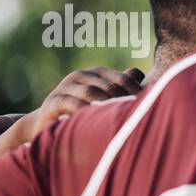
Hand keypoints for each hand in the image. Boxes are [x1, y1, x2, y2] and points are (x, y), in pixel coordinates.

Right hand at [20, 66, 144, 143]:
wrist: (48, 123)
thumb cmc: (83, 112)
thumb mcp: (103, 100)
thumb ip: (120, 86)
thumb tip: (138, 73)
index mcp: (97, 74)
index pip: (122, 79)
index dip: (135, 93)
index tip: (147, 109)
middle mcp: (81, 76)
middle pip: (109, 86)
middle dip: (122, 102)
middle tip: (134, 118)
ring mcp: (66, 86)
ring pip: (91, 92)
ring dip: (105, 106)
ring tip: (117, 122)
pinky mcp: (53, 100)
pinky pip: (70, 103)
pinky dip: (83, 111)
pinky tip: (93, 122)